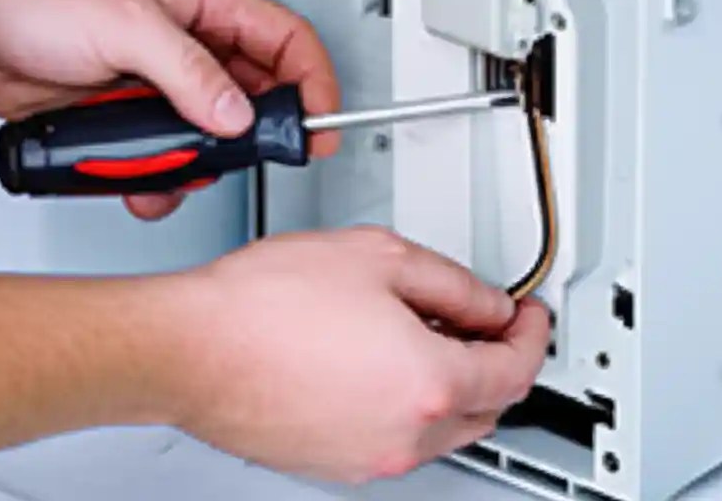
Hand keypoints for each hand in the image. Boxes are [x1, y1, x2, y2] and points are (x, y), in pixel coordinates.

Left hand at [0, 0, 340, 218]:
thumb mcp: (124, 23)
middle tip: (237, 160)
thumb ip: (188, 72)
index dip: (311, 82)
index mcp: (199, 4)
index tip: (317, 127)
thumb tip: (235, 114)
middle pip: (252, 97)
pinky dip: (156, 179)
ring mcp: (152, 85)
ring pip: (206, 137)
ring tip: (171, 170)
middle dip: (249, 137)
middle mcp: (183, 44)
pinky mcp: (120, 119)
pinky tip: (137, 181)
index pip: (284, 39)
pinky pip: (159, 158)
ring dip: (195, 165)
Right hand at [167, 228, 551, 483]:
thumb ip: (452, 282)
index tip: (528, 315)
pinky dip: (406, 406)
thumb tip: (485, 304)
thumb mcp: (379, 257)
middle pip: (488, 406)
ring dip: (451, 387)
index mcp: (430, 384)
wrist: (189, 348)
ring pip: (443, 430)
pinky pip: (394, 439)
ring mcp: (368, 458)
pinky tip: (377, 362)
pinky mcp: (333, 465)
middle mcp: (406, 435)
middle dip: (497, 362)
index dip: (532, 333)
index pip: (516, 367)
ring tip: (422, 334)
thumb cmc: (261, 305)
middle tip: (485, 322)